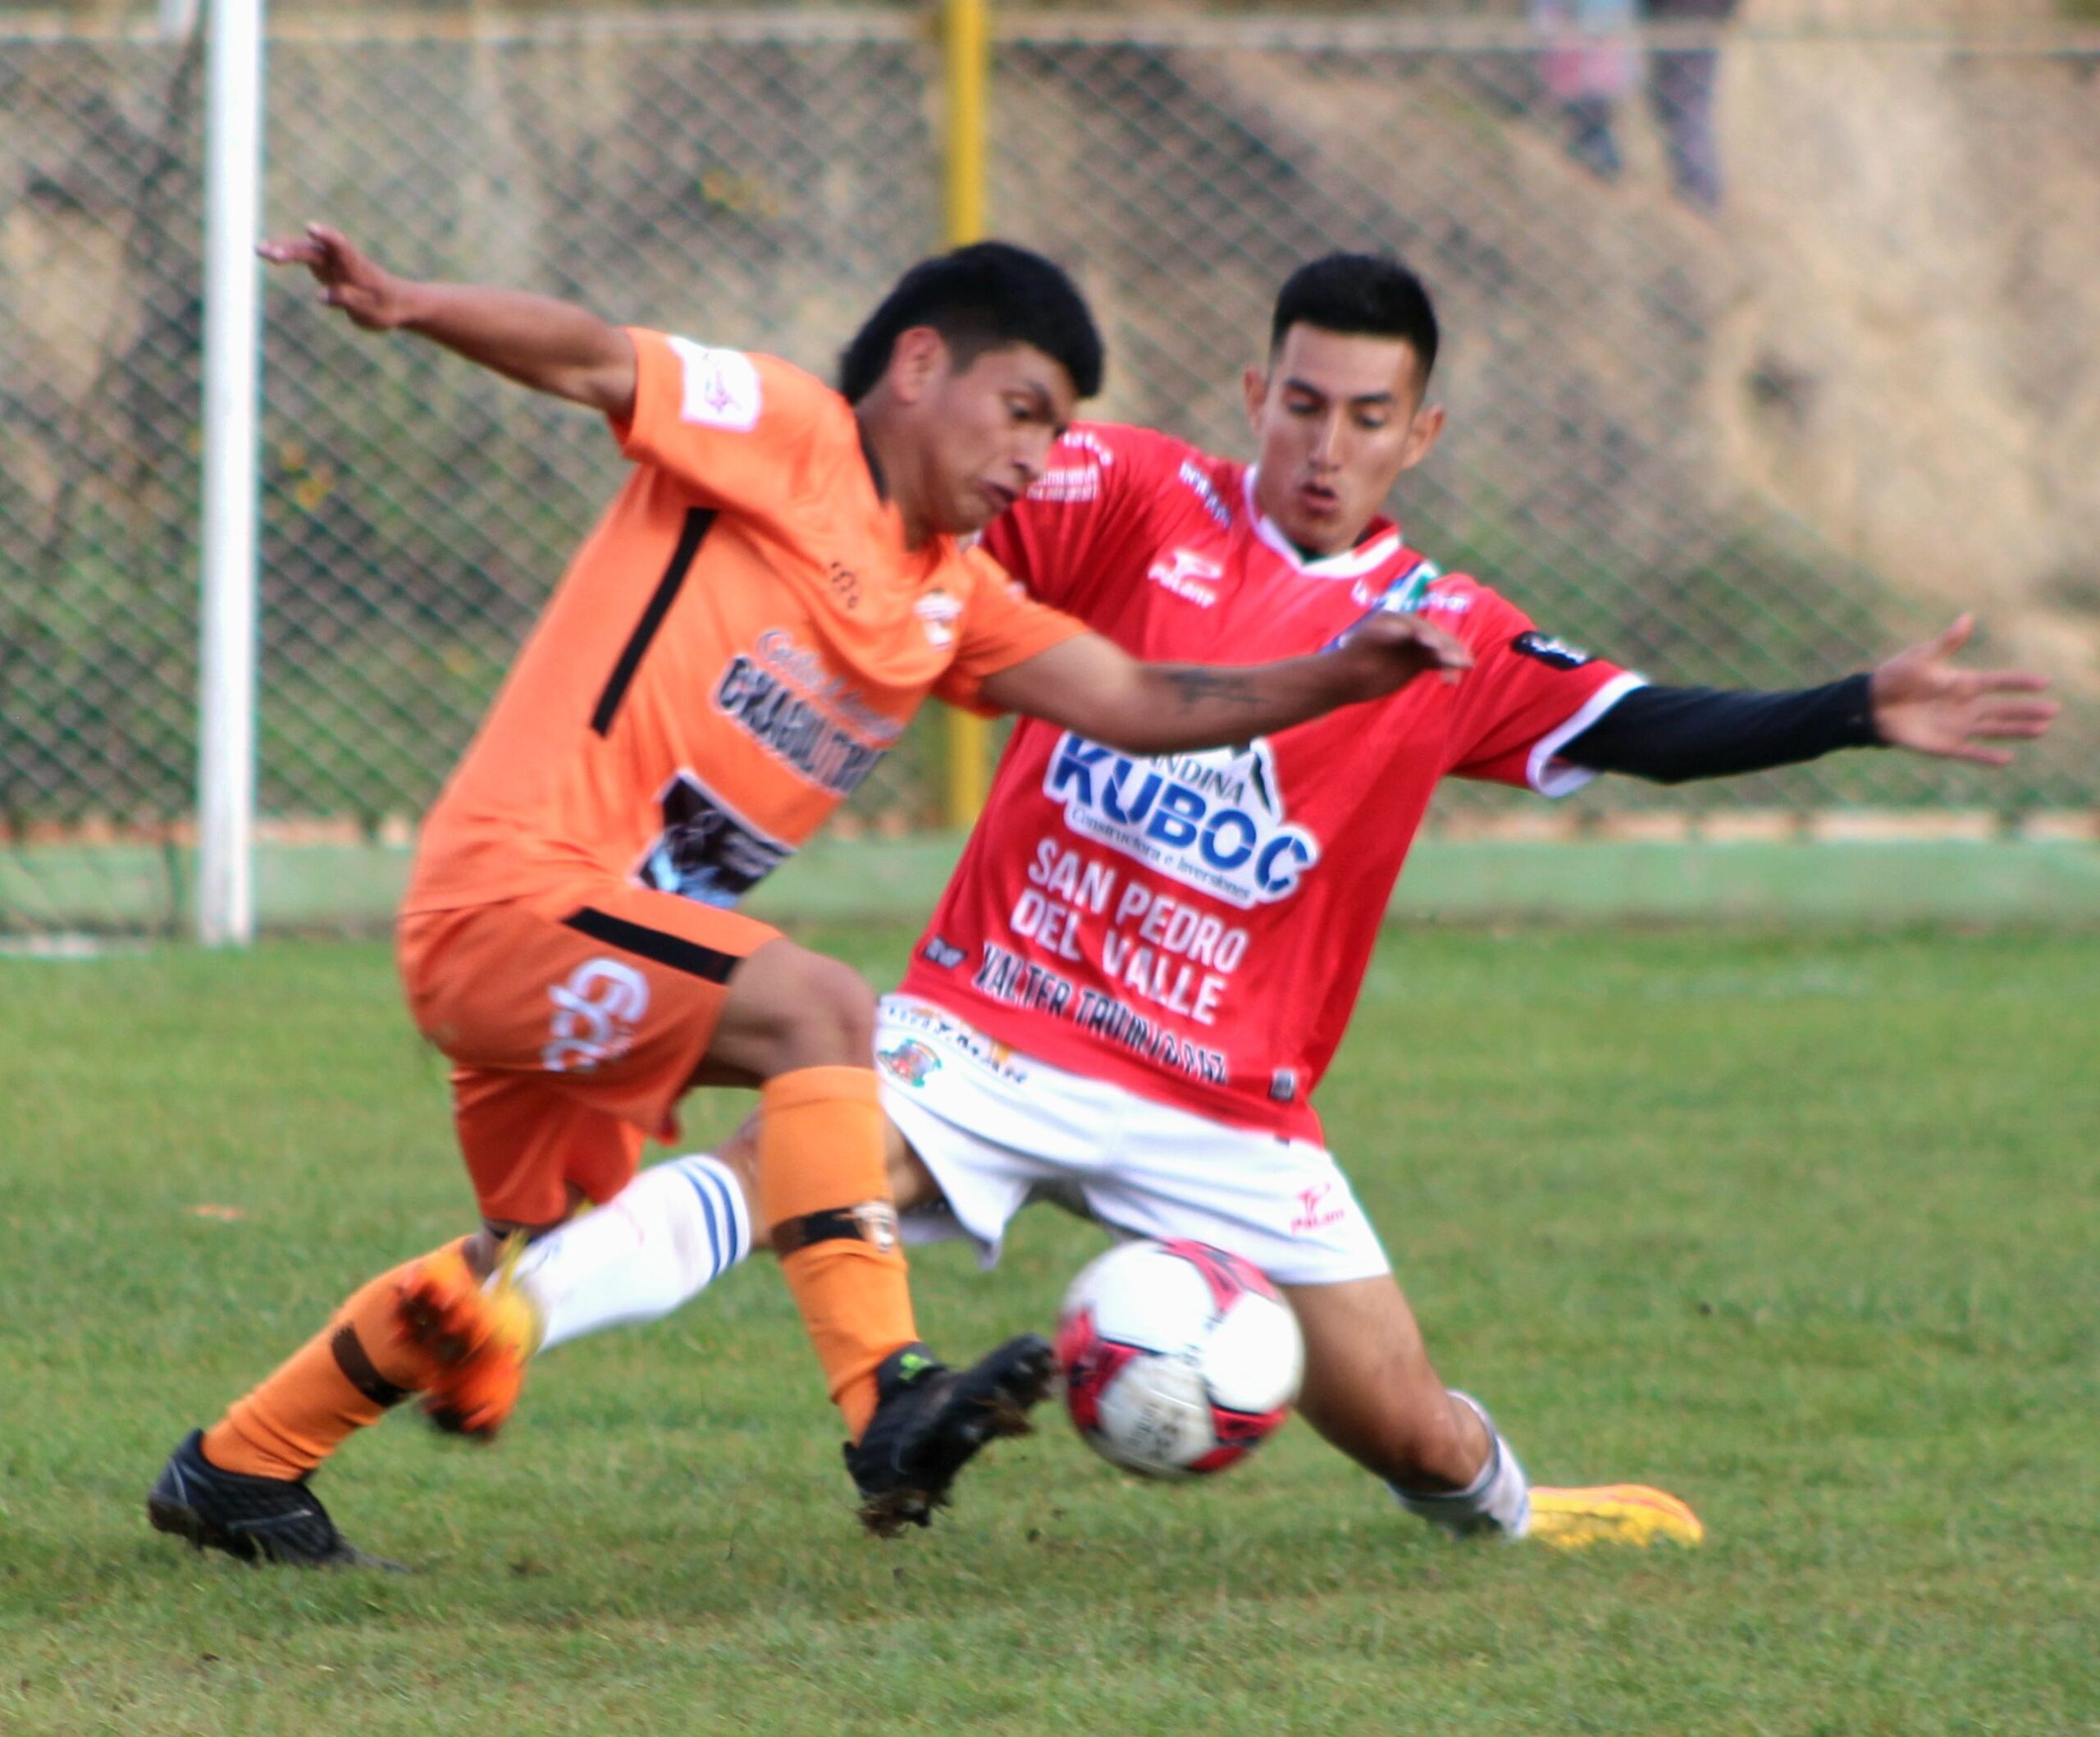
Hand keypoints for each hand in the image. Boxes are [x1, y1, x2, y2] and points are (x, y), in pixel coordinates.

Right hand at [256, 223, 414, 329]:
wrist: (395, 303)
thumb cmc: (384, 306)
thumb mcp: (368, 309)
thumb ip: (345, 300)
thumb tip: (320, 296)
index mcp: (355, 266)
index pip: (341, 247)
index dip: (327, 237)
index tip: (311, 229)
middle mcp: (340, 259)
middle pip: (314, 250)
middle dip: (291, 249)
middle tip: (268, 253)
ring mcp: (331, 262)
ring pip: (304, 251)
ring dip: (282, 249)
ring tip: (259, 249)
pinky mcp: (324, 268)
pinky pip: (302, 258)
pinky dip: (285, 255)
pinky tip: (265, 252)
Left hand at [1331, 610, 1473, 700]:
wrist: (1345, 680)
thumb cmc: (1350, 660)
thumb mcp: (1364, 646)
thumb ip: (1384, 636)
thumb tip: (1404, 630)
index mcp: (1396, 620)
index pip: (1419, 627)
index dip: (1429, 636)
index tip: (1435, 648)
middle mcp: (1408, 629)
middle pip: (1434, 637)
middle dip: (1447, 648)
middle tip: (1460, 661)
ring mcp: (1414, 645)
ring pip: (1439, 650)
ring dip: (1452, 658)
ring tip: (1465, 666)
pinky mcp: (1418, 661)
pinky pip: (1437, 662)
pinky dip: (1447, 669)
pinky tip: (1452, 680)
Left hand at [1869, 615, 2057, 766]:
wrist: (1870, 704)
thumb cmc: (1895, 677)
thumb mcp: (1922, 658)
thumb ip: (1947, 643)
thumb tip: (1967, 617)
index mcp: (1963, 683)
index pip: (1998, 682)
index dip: (2020, 682)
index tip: (2044, 682)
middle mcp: (1966, 706)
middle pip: (2003, 709)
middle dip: (2028, 710)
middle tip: (2054, 710)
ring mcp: (1957, 726)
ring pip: (1994, 729)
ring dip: (2017, 730)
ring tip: (2042, 729)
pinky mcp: (1944, 745)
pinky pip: (1969, 752)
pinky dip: (1986, 756)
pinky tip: (2007, 758)